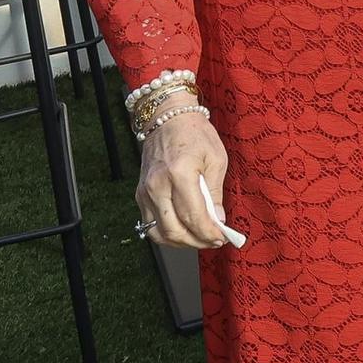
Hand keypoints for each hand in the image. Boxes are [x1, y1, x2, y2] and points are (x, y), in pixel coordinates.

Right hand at [137, 110, 229, 250]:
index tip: (222, 237)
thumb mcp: (216, 159)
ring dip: (182, 243)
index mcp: (179, 174)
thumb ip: (215, 193)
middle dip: (197, 241)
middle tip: (214, 241)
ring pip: (159, 233)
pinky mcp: (140, 195)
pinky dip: (168, 234)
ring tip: (201, 239)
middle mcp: (158, 186)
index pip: (193, 216)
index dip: (209, 232)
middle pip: (174, 230)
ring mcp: (145, 192)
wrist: (167, 119)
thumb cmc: (195, 134)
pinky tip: (184, 232)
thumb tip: (218, 220)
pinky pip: (151, 224)